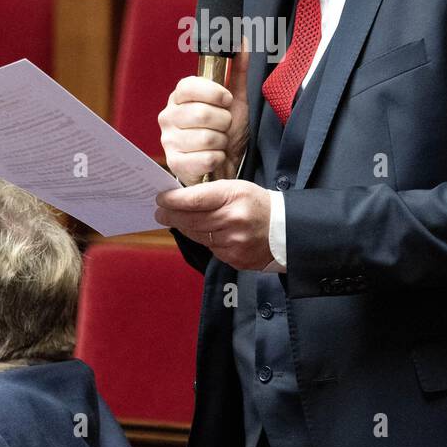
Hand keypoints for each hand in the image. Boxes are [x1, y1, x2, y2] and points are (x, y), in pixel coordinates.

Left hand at [155, 179, 272, 270]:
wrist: (286, 230)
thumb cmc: (258, 204)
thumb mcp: (237, 188)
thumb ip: (209, 193)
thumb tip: (180, 199)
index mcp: (234, 197)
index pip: (194, 199)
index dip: (173, 200)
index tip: (161, 199)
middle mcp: (233, 220)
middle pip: (191, 220)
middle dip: (171, 216)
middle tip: (159, 212)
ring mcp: (234, 242)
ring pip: (198, 236)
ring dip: (184, 228)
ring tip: (175, 221)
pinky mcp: (235, 259)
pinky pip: (210, 248)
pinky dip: (204, 240)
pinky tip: (203, 232)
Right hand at [159, 42, 249, 184]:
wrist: (224, 166)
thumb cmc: (227, 132)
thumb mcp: (235, 100)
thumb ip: (237, 71)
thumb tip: (243, 42)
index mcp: (179, 97)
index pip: (189, 86)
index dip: (213, 93)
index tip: (226, 100)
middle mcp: (168, 116)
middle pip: (201, 113)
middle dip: (223, 122)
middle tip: (224, 127)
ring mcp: (168, 141)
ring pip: (206, 137)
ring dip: (222, 142)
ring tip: (219, 143)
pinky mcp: (174, 163)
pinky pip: (206, 157)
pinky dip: (218, 158)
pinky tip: (214, 157)